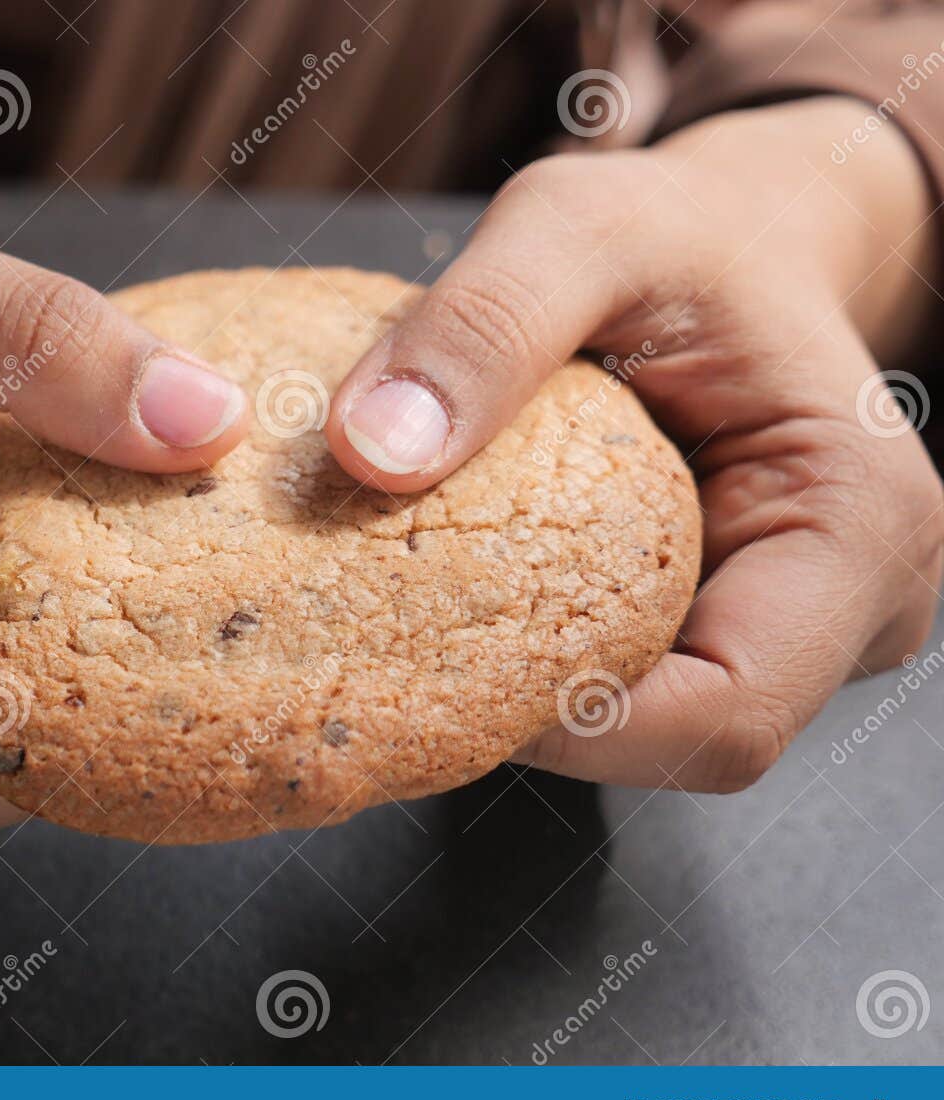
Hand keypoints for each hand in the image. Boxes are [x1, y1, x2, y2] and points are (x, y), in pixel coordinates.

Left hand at [325, 96, 943, 791]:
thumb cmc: (678, 232)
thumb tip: (371, 452)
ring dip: (520, 689)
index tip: (426, 672)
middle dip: (530, 713)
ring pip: (642, 726)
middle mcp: (847, 605)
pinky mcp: (724, 623)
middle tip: (390, 651)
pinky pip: (622, 678)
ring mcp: (788, 627)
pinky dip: (530, 654)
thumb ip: (483, 323)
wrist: (726, 244)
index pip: (725, 716)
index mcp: (857, 527)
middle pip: (677, 741)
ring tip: (410, 625)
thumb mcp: (577, 228)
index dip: (573, 729)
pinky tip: (450, 604)